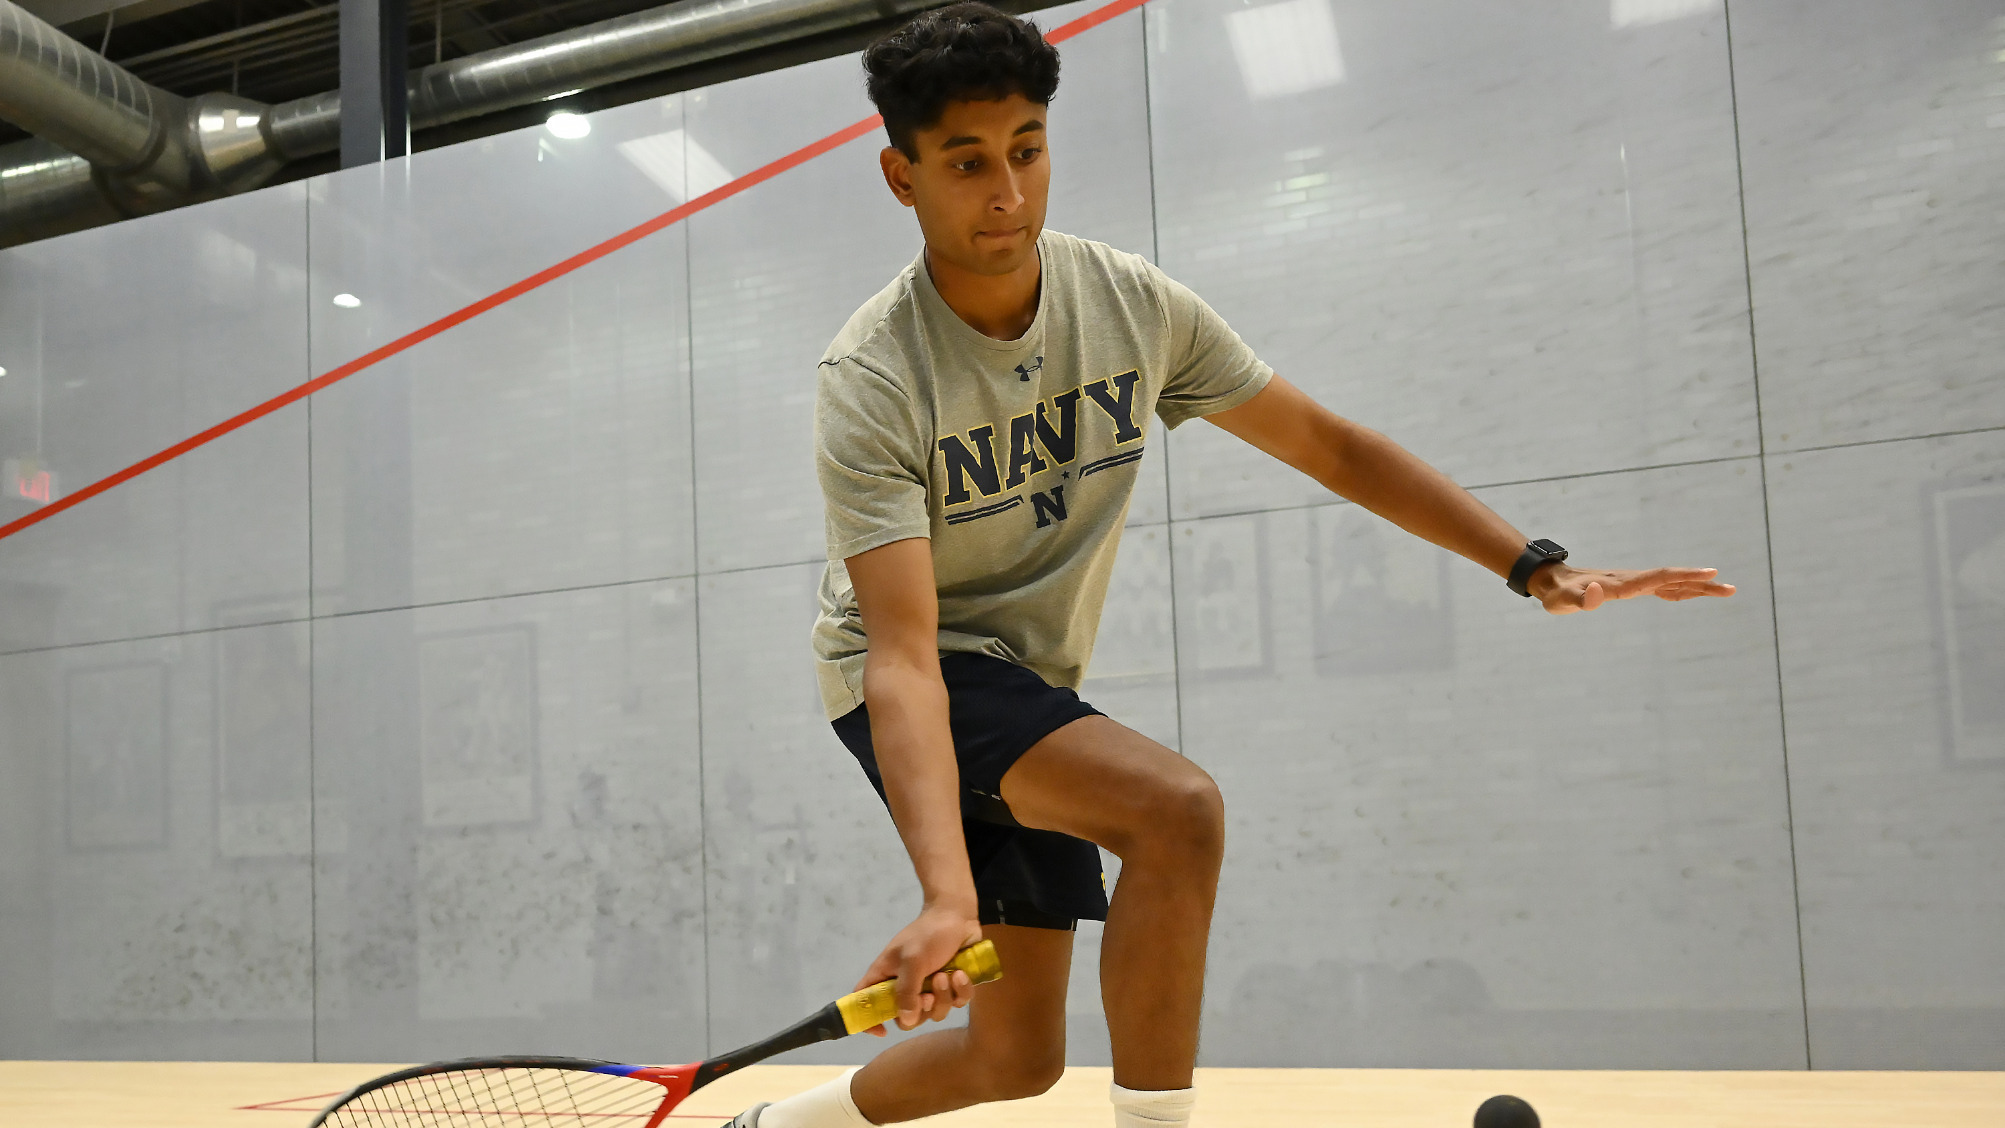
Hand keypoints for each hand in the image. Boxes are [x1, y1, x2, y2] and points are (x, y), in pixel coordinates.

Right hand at [852, 905, 982, 1035]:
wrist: (959, 915)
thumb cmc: (929, 933)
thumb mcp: (912, 960)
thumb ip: (906, 991)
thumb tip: (904, 1021)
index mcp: (886, 976)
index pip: (865, 1002)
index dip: (868, 1019)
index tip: (882, 1030)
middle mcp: (905, 985)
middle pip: (906, 1018)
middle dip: (921, 1010)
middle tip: (928, 995)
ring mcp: (929, 987)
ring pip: (934, 1013)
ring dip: (944, 996)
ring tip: (947, 975)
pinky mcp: (952, 986)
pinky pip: (957, 1002)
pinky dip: (961, 990)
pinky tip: (962, 973)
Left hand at [1530, 562, 1734, 614]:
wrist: (1553, 582)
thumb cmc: (1558, 594)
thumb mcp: (1563, 601)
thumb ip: (1580, 599)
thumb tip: (1596, 593)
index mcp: (1623, 584)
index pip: (1659, 577)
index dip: (1685, 575)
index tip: (1710, 573)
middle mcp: (1632, 580)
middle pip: (1673, 579)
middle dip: (1703, 584)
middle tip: (1731, 589)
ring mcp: (1633, 583)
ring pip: (1672, 583)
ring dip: (1697, 586)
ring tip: (1725, 590)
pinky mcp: (1631, 588)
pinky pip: (1662, 588)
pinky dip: (1681, 590)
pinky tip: (1693, 593)